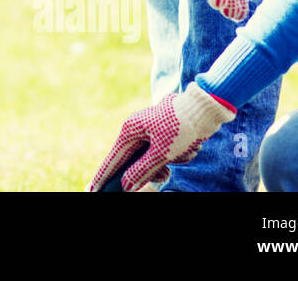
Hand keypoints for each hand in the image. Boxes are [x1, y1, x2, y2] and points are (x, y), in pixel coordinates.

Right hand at [87, 82, 235, 191]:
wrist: (204, 109)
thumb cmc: (180, 127)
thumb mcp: (162, 153)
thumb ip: (142, 170)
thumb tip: (126, 185)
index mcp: (129, 130)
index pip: (113, 159)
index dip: (104, 176)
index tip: (93, 189)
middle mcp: (137, 130)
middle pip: (136, 161)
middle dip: (153, 169)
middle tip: (163, 173)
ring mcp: (150, 132)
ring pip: (153, 159)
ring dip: (169, 162)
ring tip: (183, 154)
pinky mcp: (164, 134)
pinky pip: (166, 154)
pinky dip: (177, 156)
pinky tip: (189, 148)